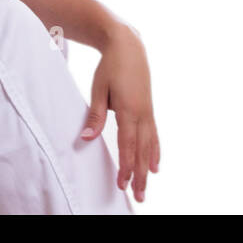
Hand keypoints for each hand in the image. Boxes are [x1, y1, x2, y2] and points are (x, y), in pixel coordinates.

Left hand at [81, 25, 159, 202]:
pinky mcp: (149, 109)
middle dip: (140, 175)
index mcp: (128, 110)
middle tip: (139, 196)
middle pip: (142, 150)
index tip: (123, 184)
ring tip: (148, 186)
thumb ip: (95, 115)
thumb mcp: (98, 89)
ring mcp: (148, 111)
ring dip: (149, 167)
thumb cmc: (111, 67)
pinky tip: (156, 164)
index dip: (126, 166)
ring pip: (150, 145)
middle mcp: (142, 113)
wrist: (128, 46)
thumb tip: (86, 137)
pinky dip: (156, 151)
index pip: (127, 145)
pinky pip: (154, 135)